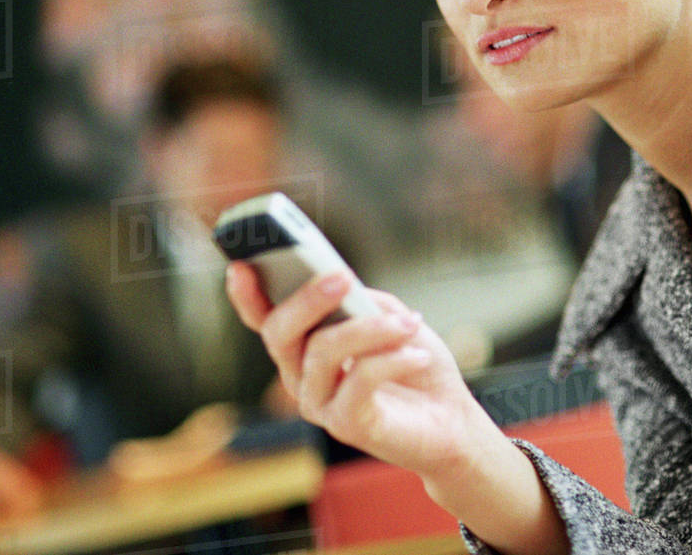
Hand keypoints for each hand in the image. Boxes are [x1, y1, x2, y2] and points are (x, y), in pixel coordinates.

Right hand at [225, 263, 499, 479]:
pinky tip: (418, 354)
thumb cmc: (417, 362)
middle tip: (342, 277)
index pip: (265, 319)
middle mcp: (302, 375)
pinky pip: (359, 379)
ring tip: (408, 322)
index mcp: (306, 345)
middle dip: (307, 299)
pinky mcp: (345, 424)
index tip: (241, 265)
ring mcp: (319, 403)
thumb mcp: (393, 316)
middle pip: (279, 333)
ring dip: (370, 328)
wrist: (450, 419)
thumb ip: (364, 301)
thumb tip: (345, 291)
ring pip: (322, 351)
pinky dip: (393, 358)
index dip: (247, 294)